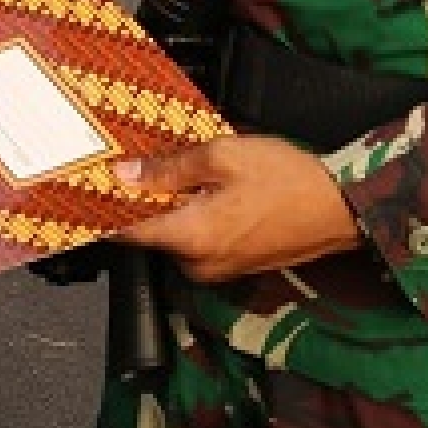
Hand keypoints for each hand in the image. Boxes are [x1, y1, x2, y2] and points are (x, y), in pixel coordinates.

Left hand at [111, 136, 363, 283]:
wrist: (343, 209)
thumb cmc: (287, 179)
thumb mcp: (224, 157)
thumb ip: (170, 168)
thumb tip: (125, 174)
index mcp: (191, 238)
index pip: (127, 231)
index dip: (102, 208)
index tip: (83, 188)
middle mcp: (199, 264)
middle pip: (150, 232)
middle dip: (140, 200)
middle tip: (131, 162)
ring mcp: (217, 270)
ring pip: (174, 235)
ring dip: (169, 206)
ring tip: (172, 169)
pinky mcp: (233, 267)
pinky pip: (197, 241)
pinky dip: (192, 217)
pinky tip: (201, 189)